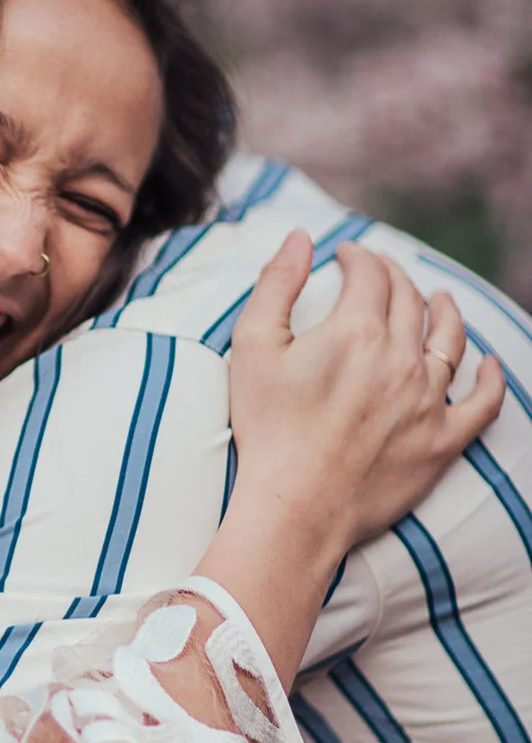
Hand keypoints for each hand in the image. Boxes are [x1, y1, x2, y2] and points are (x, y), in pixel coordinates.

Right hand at [229, 232, 502, 552]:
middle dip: (393, 277)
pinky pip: (483, 402)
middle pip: (409, 301)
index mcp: (356, 331)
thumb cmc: (266, 428)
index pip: (370, 275)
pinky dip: (490, 378)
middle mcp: (402, 358)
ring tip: (438, 300)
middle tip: (378, 273)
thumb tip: (300, 237)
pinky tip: (489, 364)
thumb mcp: (252, 348)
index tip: (346, 255)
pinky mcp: (443, 438)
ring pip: (450, 340)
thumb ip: (275, 284)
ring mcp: (429, 399)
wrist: (295, 505)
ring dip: (445, 312)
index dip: (358, 257)